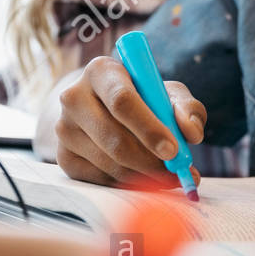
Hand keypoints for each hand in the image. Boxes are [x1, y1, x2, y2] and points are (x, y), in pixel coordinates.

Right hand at [55, 56, 205, 187]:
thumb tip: (191, 134)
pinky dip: (128, 184)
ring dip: (145, 176)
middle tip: (178, 173)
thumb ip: (187, 109)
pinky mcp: (63, 156)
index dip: (150, 128)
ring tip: (169, 176)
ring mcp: (64, 129)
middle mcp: (74, 97)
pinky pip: (101, 179)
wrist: (104, 110)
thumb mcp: (168, 94)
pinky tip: (143, 176)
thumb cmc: (144, 98)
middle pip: (114, 138)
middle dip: (151, 161)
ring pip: (110, 163)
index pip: (122, 102)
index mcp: (101, 71)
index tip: (174, 150)